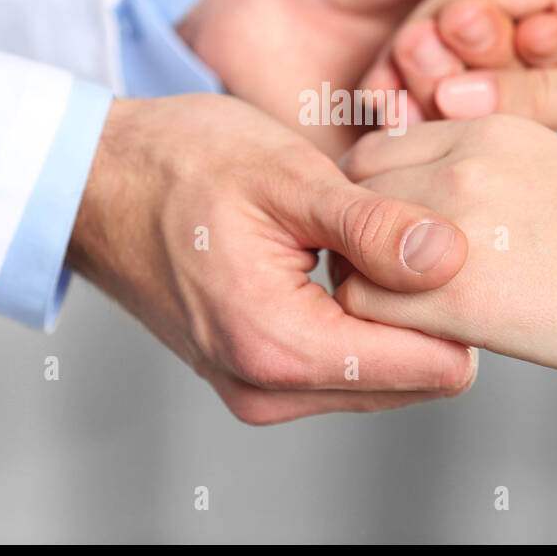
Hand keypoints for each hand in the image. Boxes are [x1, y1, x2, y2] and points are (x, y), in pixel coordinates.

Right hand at [66, 94, 474, 423]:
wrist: (98, 183)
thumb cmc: (179, 164)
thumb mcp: (286, 176)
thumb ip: (372, 227)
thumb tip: (450, 260)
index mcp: (279, 346)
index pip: (432, 367)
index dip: (458, 303)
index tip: (450, 243)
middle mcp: (268, 390)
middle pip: (416, 378)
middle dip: (427, 310)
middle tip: (407, 230)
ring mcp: (260, 390)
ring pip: (386, 375)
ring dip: (393, 313)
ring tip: (366, 239)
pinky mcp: (257, 377)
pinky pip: (346, 367)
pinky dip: (361, 319)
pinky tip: (343, 260)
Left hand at [179, 0, 556, 156]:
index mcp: (510, 21)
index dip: (543, 44)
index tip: (513, 25)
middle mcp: (476, 76)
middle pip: (514, 101)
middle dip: (483, 77)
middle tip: (429, 42)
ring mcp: (428, 121)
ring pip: (464, 140)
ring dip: (440, 110)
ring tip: (402, 67)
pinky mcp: (383, 163)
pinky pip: (409, 174)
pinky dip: (401, 147)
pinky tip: (381, 112)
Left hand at [334, 116, 556, 380]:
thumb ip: (485, 174)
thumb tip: (430, 209)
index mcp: (488, 127)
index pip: (379, 149)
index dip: (376, 198)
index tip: (396, 239)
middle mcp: (460, 161)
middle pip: (349, 192)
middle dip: (358, 235)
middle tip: (395, 281)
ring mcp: (452, 223)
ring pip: (346, 249)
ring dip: (367, 282)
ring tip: (417, 311)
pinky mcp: (454, 293)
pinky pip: (363, 306)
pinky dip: (383, 329)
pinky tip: (437, 337)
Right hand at [369, 0, 556, 177]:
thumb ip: (547, 95)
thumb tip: (459, 98)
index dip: (432, 36)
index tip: (401, 89)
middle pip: (487, 13)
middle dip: (444, 64)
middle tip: (410, 118)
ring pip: (507, 47)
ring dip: (474, 88)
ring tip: (442, 140)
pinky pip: (539, 74)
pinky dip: (511, 102)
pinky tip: (495, 141)